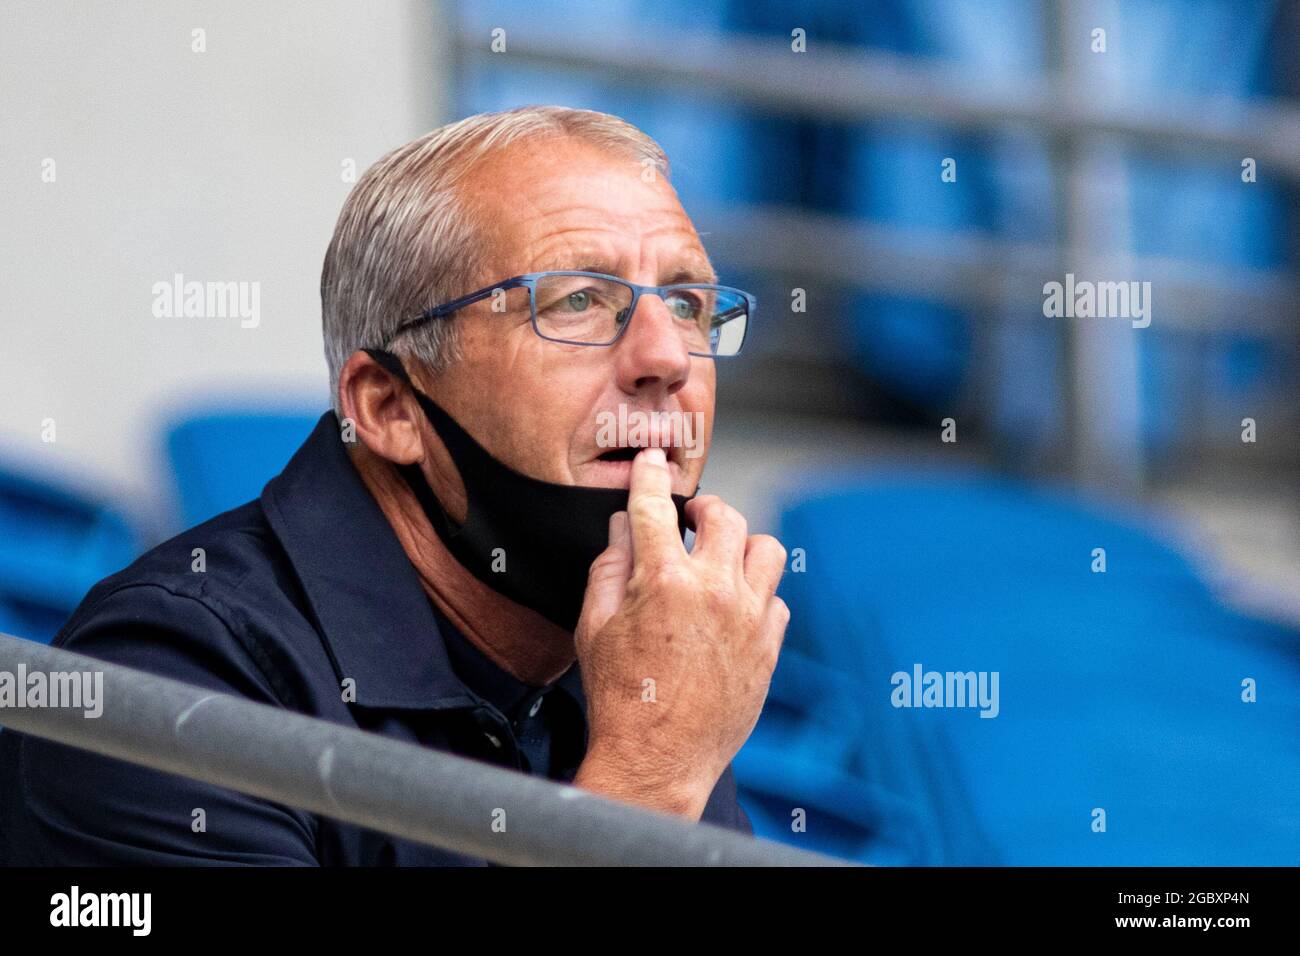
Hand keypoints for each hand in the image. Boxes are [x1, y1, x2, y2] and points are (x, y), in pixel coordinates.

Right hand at [571, 447, 788, 817]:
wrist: (657, 759)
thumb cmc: (618, 695)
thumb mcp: (594, 625)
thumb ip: (610, 566)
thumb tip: (625, 527)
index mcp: (663, 580)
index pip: (656, 507)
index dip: (651, 477)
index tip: (653, 462)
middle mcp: (714, 590)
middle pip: (725, 517)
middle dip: (705, 509)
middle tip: (690, 519)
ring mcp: (749, 618)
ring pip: (768, 549)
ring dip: (742, 546)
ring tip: (721, 558)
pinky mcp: (769, 646)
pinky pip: (777, 599)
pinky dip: (757, 594)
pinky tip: (733, 607)